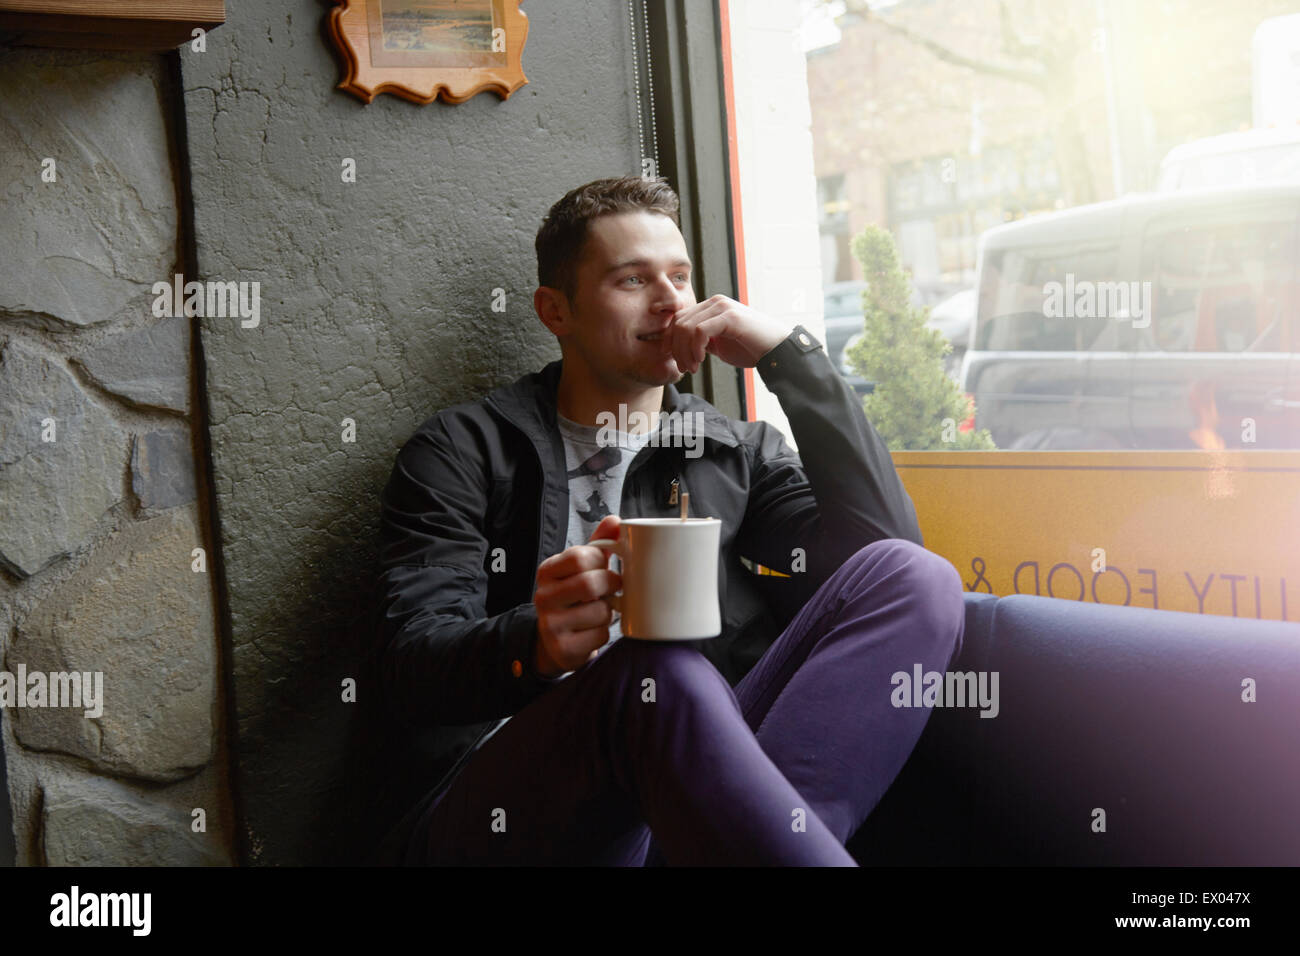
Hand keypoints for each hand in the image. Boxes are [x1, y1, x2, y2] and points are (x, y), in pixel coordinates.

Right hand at [532, 514, 622, 676]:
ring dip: (610, 612)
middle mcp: (543, 597)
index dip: (601, 561)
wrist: (555, 641)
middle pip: (590, 583)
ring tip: (601, 611)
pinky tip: (594, 630)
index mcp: (547, 572)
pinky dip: (605, 633)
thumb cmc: (575, 597)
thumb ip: (598, 545)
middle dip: (611, 585)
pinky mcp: (563, 649)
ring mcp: (550, 625)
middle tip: (615, 588)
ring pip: (599, 612)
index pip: (579, 556)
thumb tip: (615, 521)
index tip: (606, 566)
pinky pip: (599, 636)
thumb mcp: (581, 569)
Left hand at [667, 295, 790, 372]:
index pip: (679, 320)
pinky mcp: (730, 316)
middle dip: (677, 349)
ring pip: (686, 327)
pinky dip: (696, 348)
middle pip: (679, 323)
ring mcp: (722, 307)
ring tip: (693, 367)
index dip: (672, 342)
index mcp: (711, 307)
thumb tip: (679, 348)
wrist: (777, 350)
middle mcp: (715, 302)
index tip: (678, 363)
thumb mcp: (719, 345)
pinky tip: (702, 360)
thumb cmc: (750, 349)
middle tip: (686, 369)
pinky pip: (700, 330)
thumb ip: (701, 342)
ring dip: (685, 351)